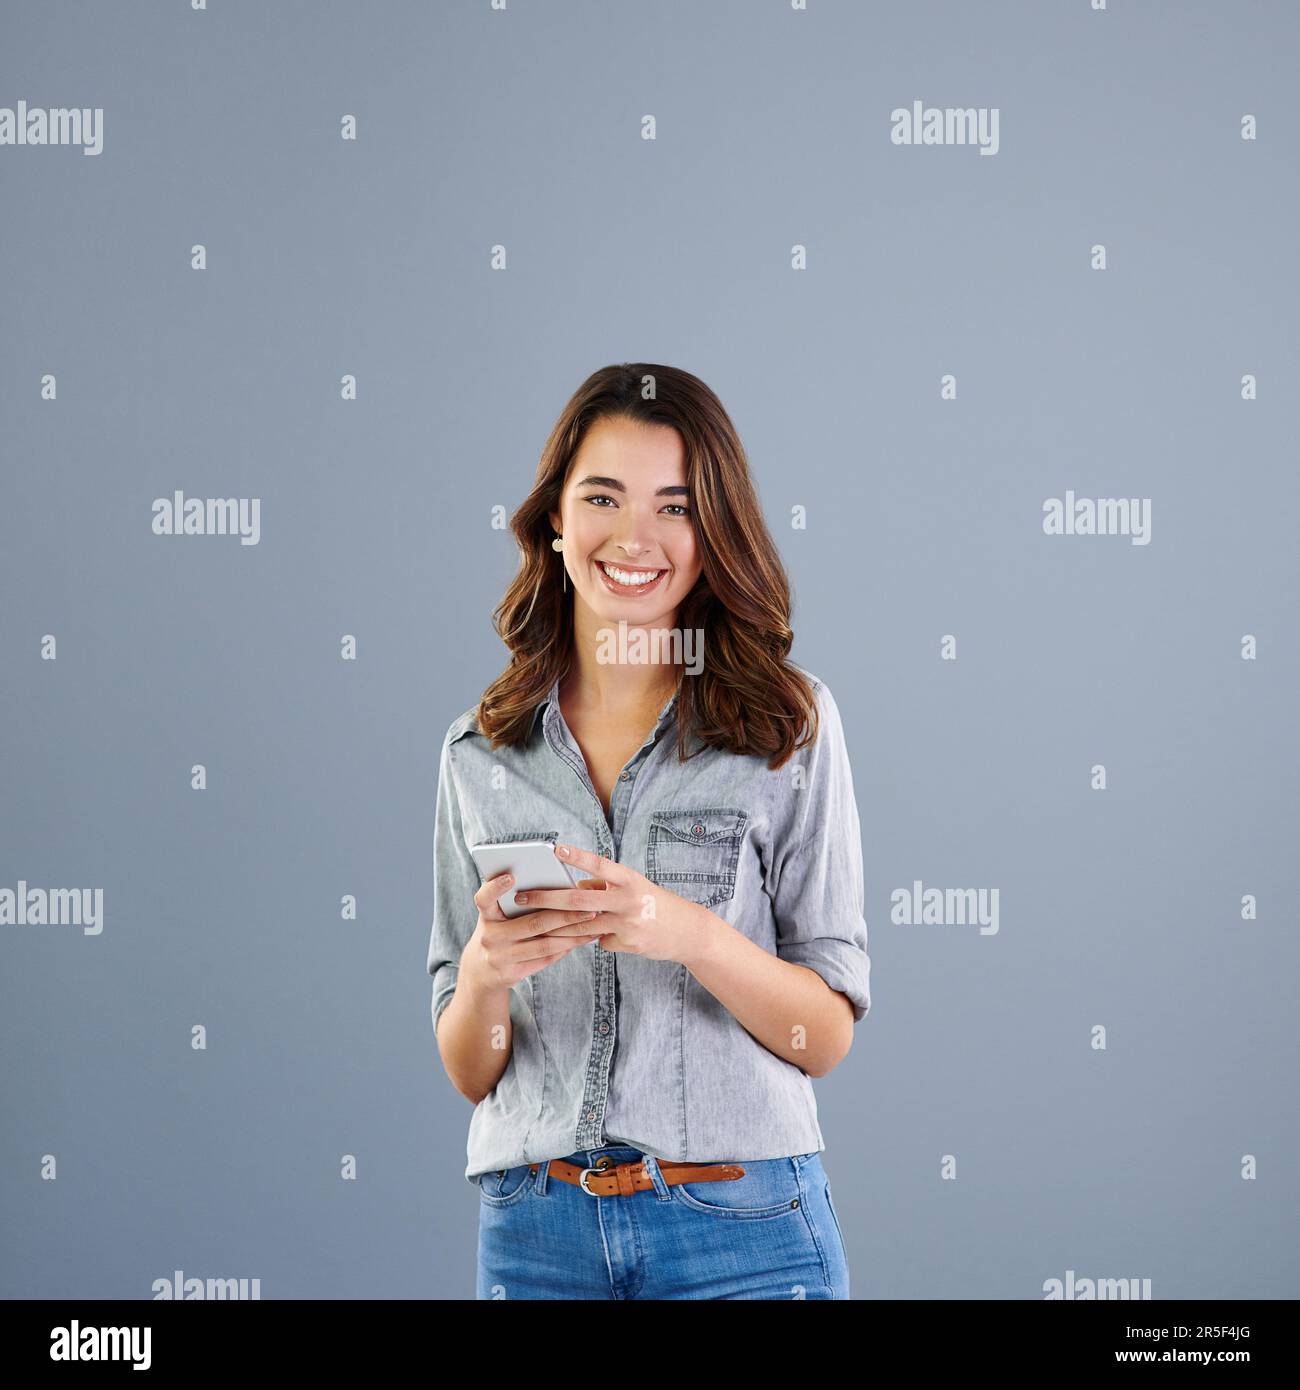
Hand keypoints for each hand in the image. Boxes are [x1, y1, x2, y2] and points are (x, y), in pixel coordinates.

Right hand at [460, 871, 603, 992]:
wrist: (481, 970)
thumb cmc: (499, 930)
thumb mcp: (497, 915)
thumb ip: (515, 901)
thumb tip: (556, 884)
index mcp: (486, 915)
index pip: (484, 898)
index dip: (495, 887)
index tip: (511, 876)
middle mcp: (490, 936)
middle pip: (532, 923)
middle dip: (564, 915)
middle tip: (589, 906)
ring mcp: (500, 957)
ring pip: (544, 944)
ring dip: (572, 934)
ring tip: (592, 922)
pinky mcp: (512, 973)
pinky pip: (546, 958)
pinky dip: (566, 947)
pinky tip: (583, 938)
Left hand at [509, 843, 708, 965]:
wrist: (688, 931)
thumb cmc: (654, 903)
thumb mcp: (633, 887)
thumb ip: (604, 886)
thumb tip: (573, 888)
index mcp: (630, 879)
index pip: (599, 864)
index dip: (577, 857)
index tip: (555, 848)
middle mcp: (628, 899)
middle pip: (579, 901)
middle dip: (546, 899)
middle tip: (521, 898)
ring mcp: (628, 924)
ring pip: (583, 927)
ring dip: (557, 927)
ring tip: (535, 924)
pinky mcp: (629, 944)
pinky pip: (601, 942)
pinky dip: (597, 939)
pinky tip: (608, 935)